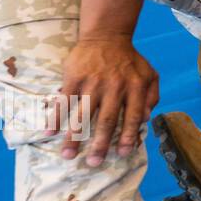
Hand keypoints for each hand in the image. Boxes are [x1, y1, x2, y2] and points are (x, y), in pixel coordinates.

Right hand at [49, 36, 159, 165]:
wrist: (107, 36)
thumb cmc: (130, 61)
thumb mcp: (149, 75)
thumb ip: (151, 96)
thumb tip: (145, 119)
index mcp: (135, 87)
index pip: (132, 116)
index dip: (128, 136)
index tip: (122, 154)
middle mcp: (115, 86)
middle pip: (107, 119)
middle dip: (100, 143)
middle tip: (94, 163)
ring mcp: (93, 82)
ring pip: (83, 113)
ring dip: (74, 136)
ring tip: (67, 155)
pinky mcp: (75, 77)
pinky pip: (65, 100)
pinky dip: (56, 117)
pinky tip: (49, 133)